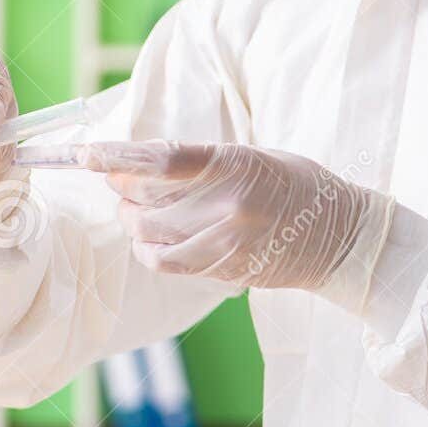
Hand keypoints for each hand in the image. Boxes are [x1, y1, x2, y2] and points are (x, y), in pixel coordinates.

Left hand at [77, 140, 383, 291]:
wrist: (340, 236)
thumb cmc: (294, 185)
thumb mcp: (253, 158)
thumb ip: (200, 164)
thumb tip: (136, 165)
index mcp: (235, 165)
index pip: (161, 158)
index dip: (118, 157)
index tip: (87, 155)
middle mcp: (228, 205)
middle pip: (147, 198)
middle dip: (121, 188)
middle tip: (115, 179)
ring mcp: (226, 242)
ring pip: (149, 234)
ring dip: (132, 220)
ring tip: (134, 210)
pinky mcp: (224, 270)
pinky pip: (166, 262)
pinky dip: (148, 250)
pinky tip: (149, 241)